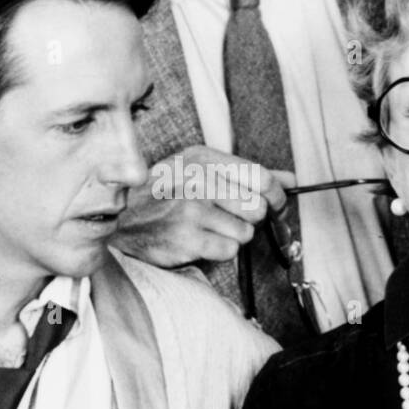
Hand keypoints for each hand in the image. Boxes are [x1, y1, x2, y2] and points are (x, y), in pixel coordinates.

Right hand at [111, 143, 292, 267]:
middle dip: (252, 218)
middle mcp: (198, 181)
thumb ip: (246, 173)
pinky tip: (201, 240)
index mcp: (203, 158)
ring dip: (234, 235)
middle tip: (235, 218)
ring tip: (211, 228)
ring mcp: (191, 210)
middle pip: (258, 207)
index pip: (262, 177)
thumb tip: (289, 179)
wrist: (119, 217)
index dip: (277, 196)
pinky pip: (229, 250)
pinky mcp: (186, 239)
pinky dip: (220, 250)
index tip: (277, 205)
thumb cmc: (163, 192)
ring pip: (245, 232)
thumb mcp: (198, 169)